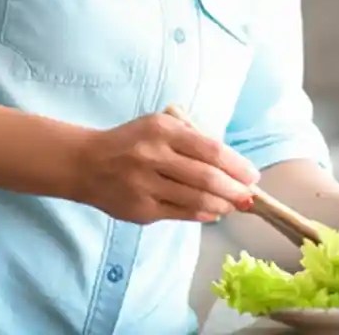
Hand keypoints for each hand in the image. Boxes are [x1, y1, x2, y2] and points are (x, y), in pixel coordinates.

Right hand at [75, 113, 258, 224]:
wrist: (86, 164)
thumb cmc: (131, 142)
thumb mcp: (159, 126)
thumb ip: (191, 139)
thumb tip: (231, 165)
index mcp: (162, 131)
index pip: (210, 149)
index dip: (236, 165)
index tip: (252, 175)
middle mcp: (153, 157)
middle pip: (206, 177)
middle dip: (235, 189)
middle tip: (249, 196)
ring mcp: (146, 186)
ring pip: (196, 199)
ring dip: (222, 204)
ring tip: (234, 205)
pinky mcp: (141, 210)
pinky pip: (181, 214)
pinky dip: (202, 214)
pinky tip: (213, 212)